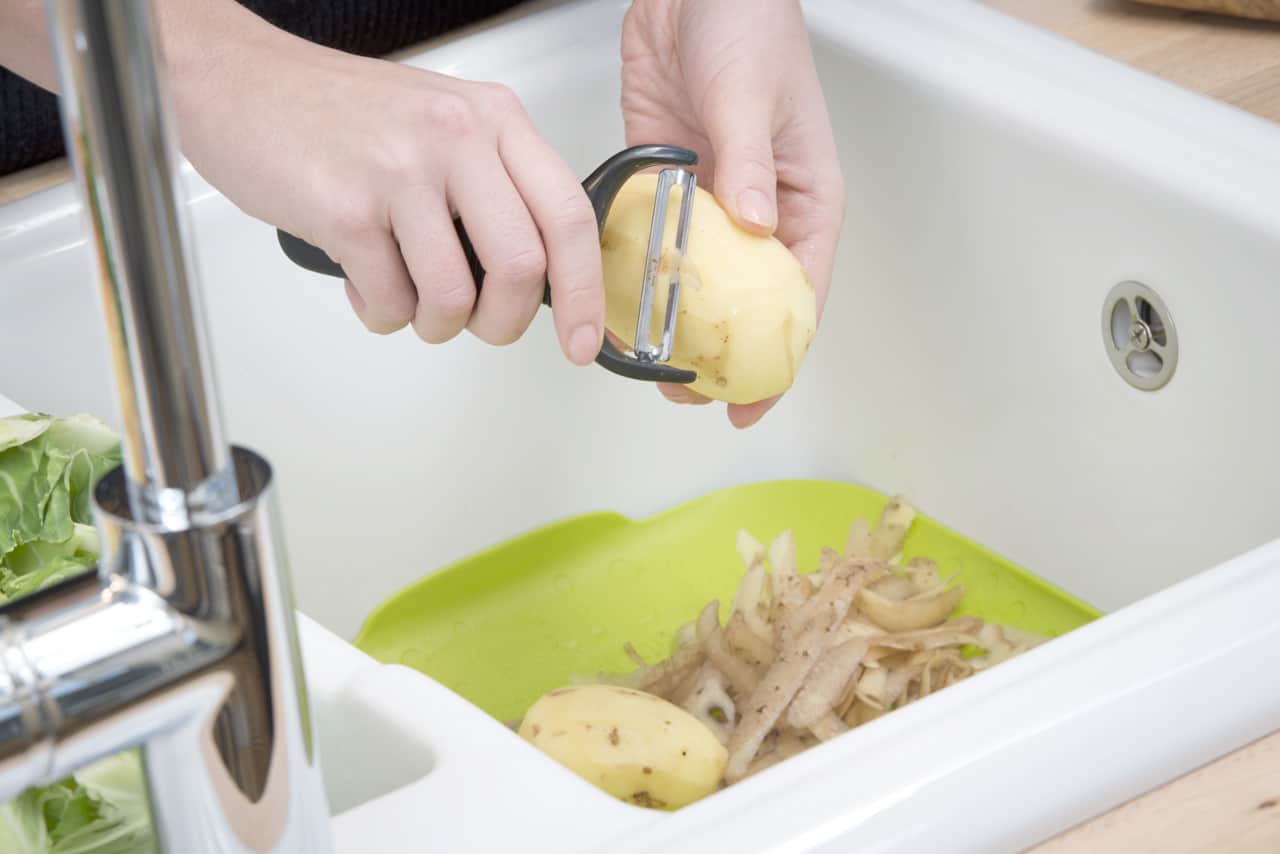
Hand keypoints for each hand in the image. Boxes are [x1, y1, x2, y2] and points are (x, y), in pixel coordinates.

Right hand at [163, 3, 604, 363]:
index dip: (586, 291)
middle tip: (476, 323)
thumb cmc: (339, 114)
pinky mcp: (346, 209)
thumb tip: (537, 278)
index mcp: (494, 119)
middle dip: (503, 322)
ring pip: (453, 298)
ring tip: (405, 296)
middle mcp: (457, 137)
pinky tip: (362, 280)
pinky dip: (380, 314)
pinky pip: (390, 303)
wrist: (238, 81)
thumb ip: (494, 187)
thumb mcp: (442, 125)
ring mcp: (400, 172)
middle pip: (523, 268)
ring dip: (433, 324)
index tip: (583, 341)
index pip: (568, 215)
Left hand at [620, 0, 843, 427]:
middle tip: (684, 392)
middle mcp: (760, 212)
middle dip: (721, 353)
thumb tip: (755, 225)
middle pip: (747, 303)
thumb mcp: (751, 95)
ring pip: (698, 283)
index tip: (750, 399)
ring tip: (647, 366)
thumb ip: (748, 163)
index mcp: (805, 198)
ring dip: (676, 325)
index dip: (780, 354)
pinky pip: (656, 243)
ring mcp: (712, 202)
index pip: (802, 293)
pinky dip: (641, 276)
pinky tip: (620, 307)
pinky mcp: (668, 184)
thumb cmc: (748, 23)